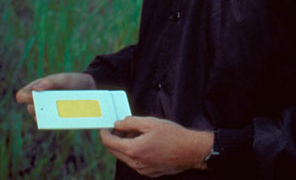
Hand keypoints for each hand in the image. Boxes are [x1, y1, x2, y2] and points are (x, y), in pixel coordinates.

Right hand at [15, 72, 95, 117]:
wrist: (90, 87)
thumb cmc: (72, 80)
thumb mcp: (62, 78)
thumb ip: (49, 82)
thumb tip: (35, 89)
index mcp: (38, 90)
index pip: (23, 95)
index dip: (24, 97)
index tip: (30, 97)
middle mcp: (42, 102)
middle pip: (31, 109)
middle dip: (36, 108)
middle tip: (41, 106)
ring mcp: (50, 112)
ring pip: (41, 119)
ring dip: (46, 117)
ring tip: (52, 113)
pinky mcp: (60, 120)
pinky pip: (55, 124)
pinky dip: (57, 122)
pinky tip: (63, 118)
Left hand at [99, 116, 213, 177]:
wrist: (191, 151)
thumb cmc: (173, 135)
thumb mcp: (150, 122)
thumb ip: (130, 122)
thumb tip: (117, 124)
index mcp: (134, 150)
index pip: (110, 143)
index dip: (104, 133)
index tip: (104, 127)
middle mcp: (136, 163)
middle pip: (114, 151)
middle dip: (113, 139)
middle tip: (118, 128)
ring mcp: (143, 170)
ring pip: (124, 157)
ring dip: (123, 145)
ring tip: (134, 133)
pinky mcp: (149, 172)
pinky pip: (135, 162)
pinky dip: (133, 152)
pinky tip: (142, 142)